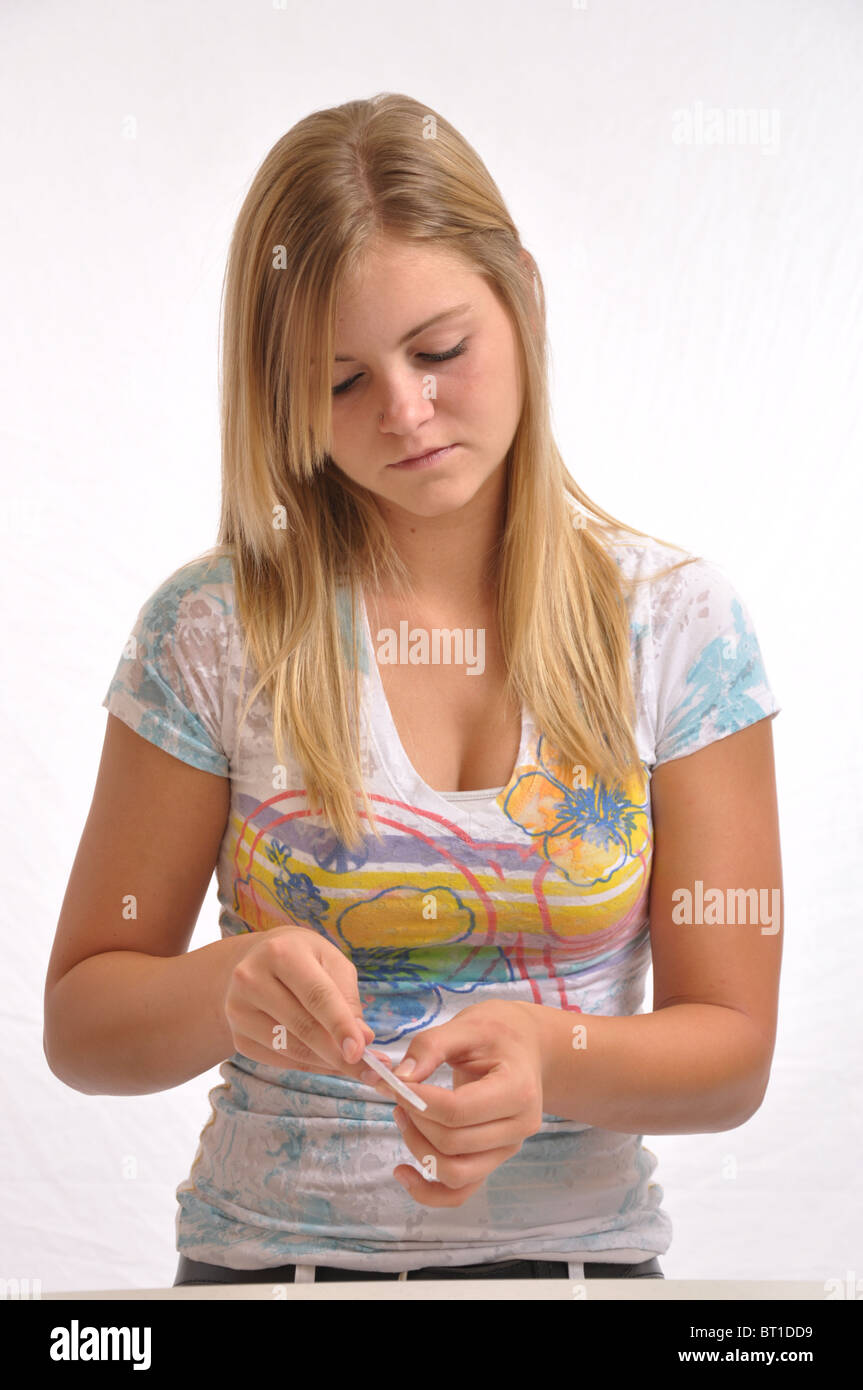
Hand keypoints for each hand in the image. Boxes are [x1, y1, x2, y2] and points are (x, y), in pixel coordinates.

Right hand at [223, 923, 383, 1083]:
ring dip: (327, 1064)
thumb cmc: (304, 959)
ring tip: (354, 1066)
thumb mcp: (331, 963)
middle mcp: (251, 979)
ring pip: (291, 1050)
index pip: (316, 995)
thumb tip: (363, 1039)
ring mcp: (239, 1010)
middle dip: (339, 1054)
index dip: (340, 1025)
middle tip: (370, 1070)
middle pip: (303, 1027)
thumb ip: (348, 1000)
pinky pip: (280, 1061)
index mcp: (281, 952)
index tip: (361, 1052)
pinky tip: (326, 1061)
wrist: (257, 961)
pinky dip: (309, 1066)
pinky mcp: (238, 1037)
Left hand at [373, 1001, 545, 1206]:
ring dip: (418, 1149)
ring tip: (402, 1116)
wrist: (525, 1048)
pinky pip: (460, 1192)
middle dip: (415, 1120)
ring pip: (454, 1173)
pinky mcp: (491, 1160)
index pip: (458, 1111)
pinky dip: (429, 1192)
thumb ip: (431, 1047)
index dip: (418, 1101)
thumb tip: (401, 1078)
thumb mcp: (466, 1026)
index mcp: (518, 1091)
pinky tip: (403, 1172)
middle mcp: (519, 1127)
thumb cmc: (496, 1033)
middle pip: (453, 1143)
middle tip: (397, 1093)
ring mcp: (507, 1149)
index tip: (395, 1082)